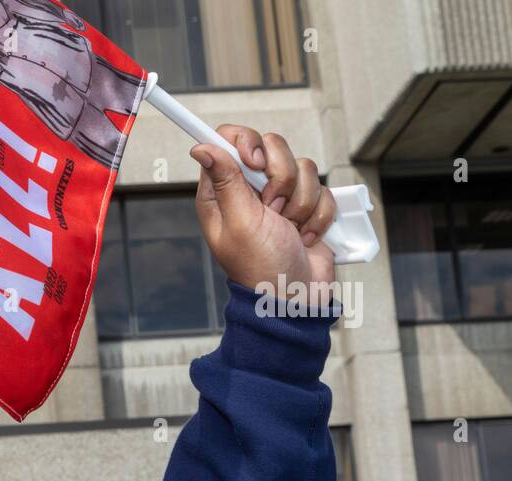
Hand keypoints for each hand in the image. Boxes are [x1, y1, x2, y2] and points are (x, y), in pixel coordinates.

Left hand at [190, 127, 335, 298]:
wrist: (297, 296)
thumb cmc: (261, 267)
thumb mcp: (240, 222)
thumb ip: (226, 180)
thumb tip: (201, 148)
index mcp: (222, 192)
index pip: (228, 140)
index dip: (246, 143)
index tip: (255, 163)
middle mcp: (249, 190)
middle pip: (272, 147)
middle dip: (281, 179)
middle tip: (273, 209)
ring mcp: (279, 197)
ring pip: (303, 168)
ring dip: (301, 203)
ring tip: (289, 229)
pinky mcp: (306, 206)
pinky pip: (323, 189)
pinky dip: (318, 215)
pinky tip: (305, 236)